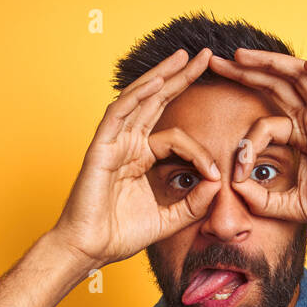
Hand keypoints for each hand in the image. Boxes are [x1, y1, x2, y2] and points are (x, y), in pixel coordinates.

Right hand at [52, 48, 223, 267]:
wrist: (89, 249)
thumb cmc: (119, 236)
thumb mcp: (168, 220)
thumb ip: (193, 204)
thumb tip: (217, 183)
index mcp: (141, 159)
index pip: (175, 139)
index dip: (199, 152)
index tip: (214, 172)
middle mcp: (127, 145)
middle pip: (157, 102)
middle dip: (180, 78)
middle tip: (205, 56)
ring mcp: (113, 143)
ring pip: (139, 99)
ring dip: (161, 76)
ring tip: (183, 57)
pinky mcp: (101, 147)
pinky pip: (119, 114)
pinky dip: (137, 97)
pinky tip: (156, 81)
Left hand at [206, 49, 306, 236]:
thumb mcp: (291, 206)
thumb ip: (262, 200)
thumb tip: (234, 187)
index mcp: (302, 137)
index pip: (265, 122)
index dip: (247, 142)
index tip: (237, 172)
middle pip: (277, 85)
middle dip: (248, 72)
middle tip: (219, 62)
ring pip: (302, 75)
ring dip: (272, 62)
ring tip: (242, 55)